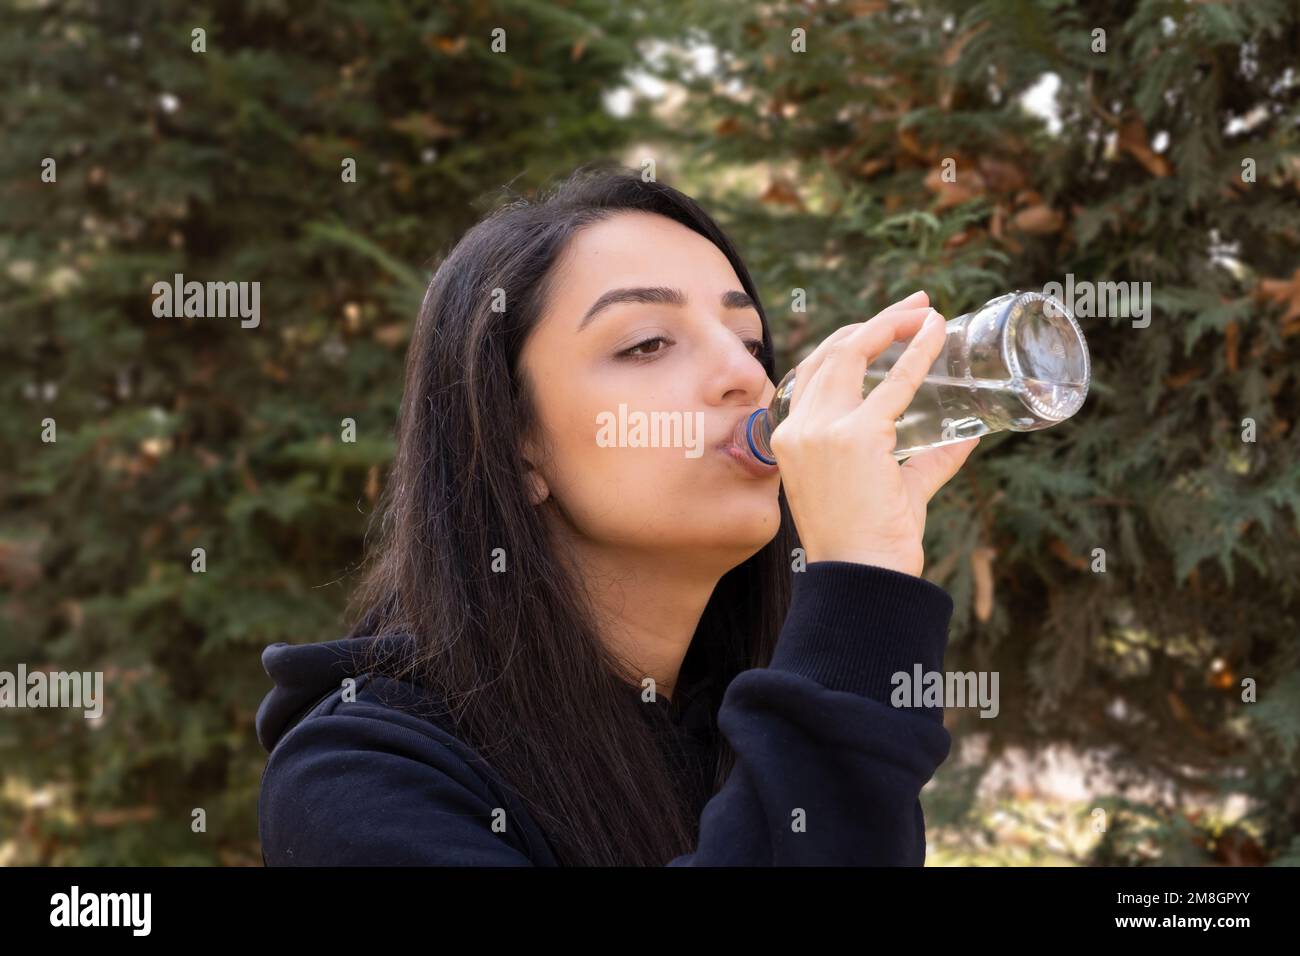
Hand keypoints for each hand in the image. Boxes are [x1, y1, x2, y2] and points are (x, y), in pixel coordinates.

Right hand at [769, 291, 979, 576]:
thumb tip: (969, 435)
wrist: (862, 578)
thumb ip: (928, 459)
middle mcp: (799, 427)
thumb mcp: (896, 488)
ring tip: (925, 311)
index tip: (887, 324)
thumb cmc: (872, 543)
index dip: (851, 340)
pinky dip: (917, 351)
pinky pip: (892, 381)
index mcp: (790, 438)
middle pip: (831, 351)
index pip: (815, 371)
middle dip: (875, 320)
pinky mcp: (855, 437)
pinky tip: (936, 332)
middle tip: (917, 305)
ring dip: (891, 323)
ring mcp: (822, 430)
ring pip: (851, 352)